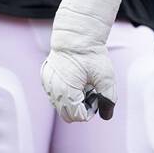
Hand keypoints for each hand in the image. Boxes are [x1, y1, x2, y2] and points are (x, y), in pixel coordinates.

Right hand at [42, 0, 120, 121]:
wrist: (75, 35)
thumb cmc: (92, 55)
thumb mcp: (106, 77)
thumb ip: (108, 99)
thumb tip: (107, 116)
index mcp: (66, 93)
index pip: (78, 117)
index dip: (90, 109)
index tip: (95, 93)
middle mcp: (53, 91)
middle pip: (67, 114)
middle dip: (80, 106)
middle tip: (89, 90)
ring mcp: (47, 85)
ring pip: (60, 105)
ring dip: (72, 99)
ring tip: (82, 82)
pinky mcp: (45, 78)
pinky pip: (54, 94)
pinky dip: (64, 91)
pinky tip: (73, 77)